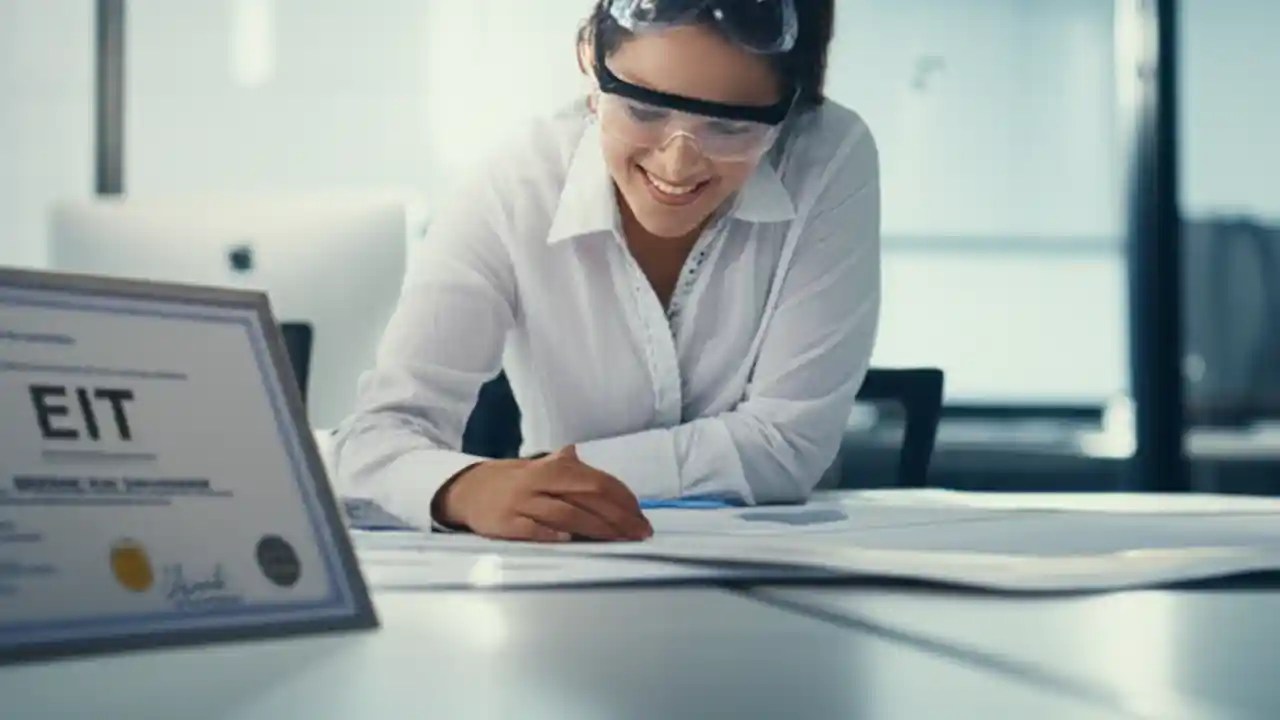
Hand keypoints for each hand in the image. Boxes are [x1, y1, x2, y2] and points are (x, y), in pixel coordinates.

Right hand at [433, 446, 652, 542]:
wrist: (466, 490)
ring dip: (597, 530)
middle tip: (641, 533)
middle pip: (588, 498)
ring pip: (567, 516)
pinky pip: (533, 530)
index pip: (597, 482)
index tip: (642, 516)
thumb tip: (579, 454)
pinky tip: (570, 542)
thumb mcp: (539, 467)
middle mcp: (540, 483)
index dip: (623, 500)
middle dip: (619, 517)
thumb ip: (565, 466)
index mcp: (553, 468)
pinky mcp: (506, 524)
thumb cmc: (511, 481)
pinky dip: (553, 535)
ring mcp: (522, 504)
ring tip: (620, 541)